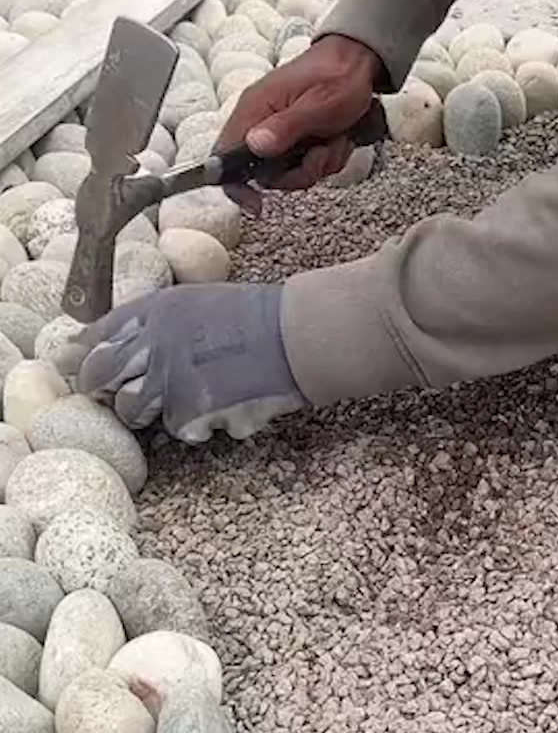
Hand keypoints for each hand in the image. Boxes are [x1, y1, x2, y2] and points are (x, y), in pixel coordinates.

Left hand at [70, 284, 307, 443]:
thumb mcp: (200, 302)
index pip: (95, 336)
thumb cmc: (261, 317)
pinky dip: (201, 425)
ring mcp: (167, 378)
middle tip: (125, 396)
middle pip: (97, 376)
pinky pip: (178, 430)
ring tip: (195, 398)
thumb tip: (125, 349)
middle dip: (105, 390)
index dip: (85, 357)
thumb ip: (160, 324)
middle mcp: (151, 341)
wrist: (298, 335)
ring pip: (131, 410)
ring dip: (155, 412)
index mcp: (155, 309)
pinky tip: (227, 406)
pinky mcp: (188, 411)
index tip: (86, 370)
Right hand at [216, 35, 383, 205]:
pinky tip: (338, 139)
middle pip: (261, 173)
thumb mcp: (318, 105)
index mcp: (254, 110)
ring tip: (334, 141)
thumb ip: (286, 127)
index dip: (235, 185)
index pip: (223, 157)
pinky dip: (325, 158)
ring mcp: (278, 131)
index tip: (257, 202)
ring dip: (316, 165)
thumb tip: (254, 147)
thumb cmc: (338, 77)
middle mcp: (260, 122)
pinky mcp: (296, 137)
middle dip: (296, 174)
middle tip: (320, 155)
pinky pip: (305, 164)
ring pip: (288, 172)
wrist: (359, 63)